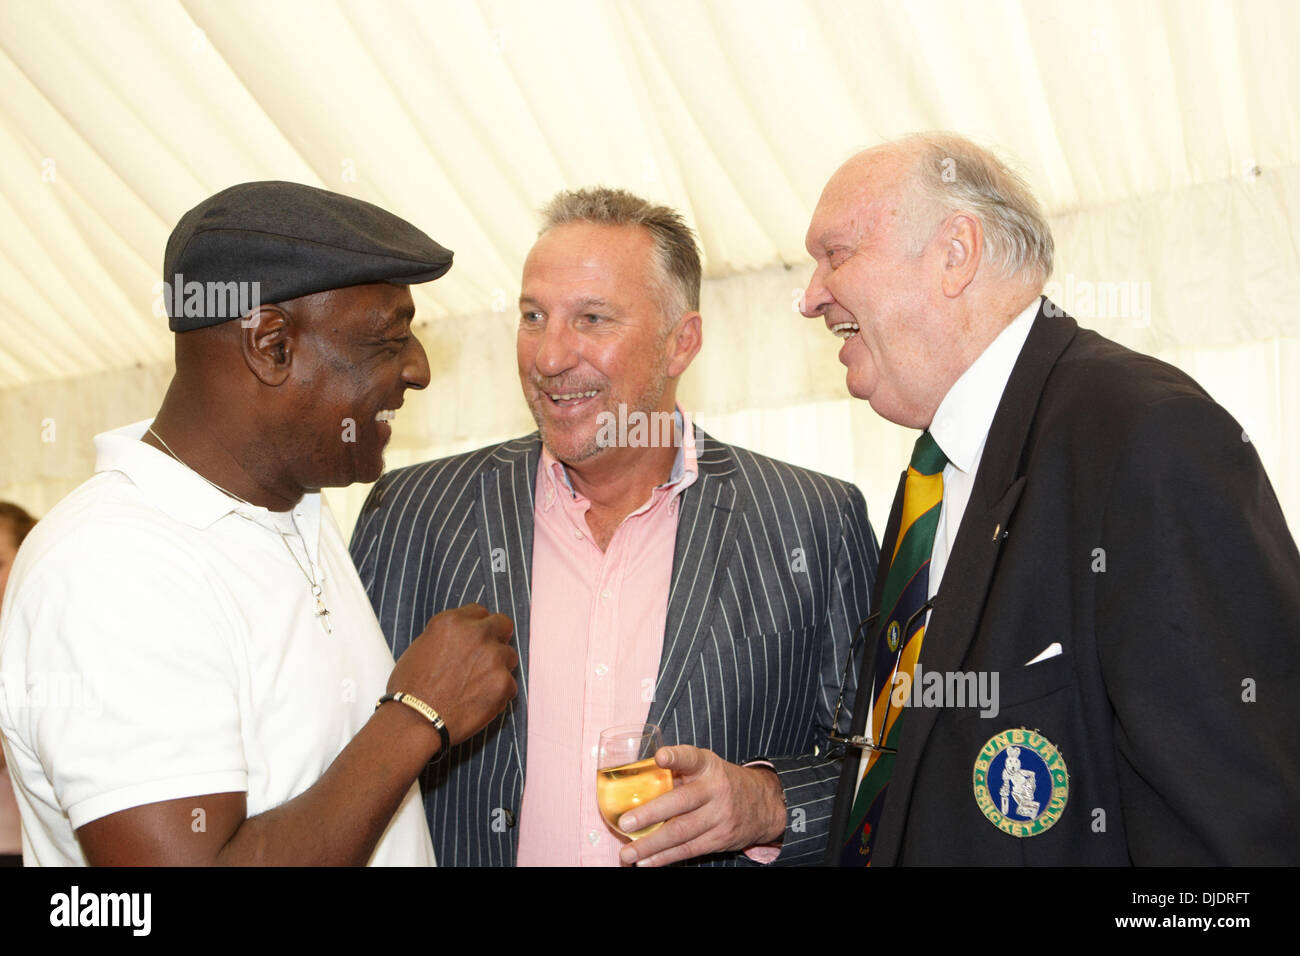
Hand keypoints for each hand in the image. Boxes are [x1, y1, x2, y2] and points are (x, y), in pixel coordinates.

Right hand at [388, 603, 516, 745]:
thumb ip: (447, 637)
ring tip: (476, 686)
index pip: (479, 613)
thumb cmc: (411, 690)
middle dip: (497, 638)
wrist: (415, 721)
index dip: (478, 627)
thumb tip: (461, 639)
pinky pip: (510, 685)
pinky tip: (478, 702)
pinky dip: (498, 694)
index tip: (476, 639)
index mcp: (453, 622)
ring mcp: (493, 657)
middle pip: (502, 625)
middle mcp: (476, 634)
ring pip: (508, 656)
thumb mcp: (421, 647)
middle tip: (487, 657)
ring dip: (498, 668)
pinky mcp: (503, 682)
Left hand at [616, 745, 785, 866]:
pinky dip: (664, 858)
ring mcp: (719, 816)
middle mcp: (715, 789)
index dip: (676, 757)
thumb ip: (679, 771)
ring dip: (651, 845)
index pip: (691, 757)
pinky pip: (688, 850)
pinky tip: (646, 863)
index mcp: (707, 766)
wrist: (763, 805)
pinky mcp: (719, 839)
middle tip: (625, 823)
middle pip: (681, 802)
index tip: (660, 758)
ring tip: (628, 853)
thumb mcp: (707, 767)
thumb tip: (634, 779)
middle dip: (650, 814)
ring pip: (681, 832)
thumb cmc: (721, 782)